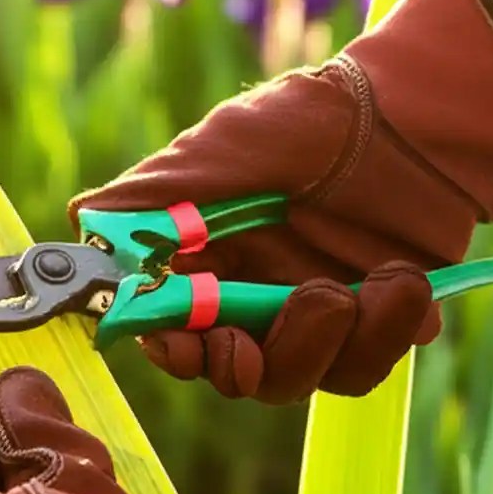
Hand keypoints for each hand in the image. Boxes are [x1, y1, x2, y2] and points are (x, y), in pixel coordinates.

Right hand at [69, 0, 492, 403]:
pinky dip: (389, 331)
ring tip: (379, 281)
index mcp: (209, 261)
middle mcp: (256, 296)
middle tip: (304, 306)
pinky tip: (403, 280)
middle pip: (241, 373)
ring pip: (305, 379)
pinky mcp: (374, 320)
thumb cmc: (305, 120)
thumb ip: (156, 194)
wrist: (410, 115)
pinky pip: (371, 364)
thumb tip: (82, 220)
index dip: (178, 350)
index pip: (176, 332)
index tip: (187, 342)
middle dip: (261, 360)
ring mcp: (315, 313)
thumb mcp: (223, 148)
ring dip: (338, 339)